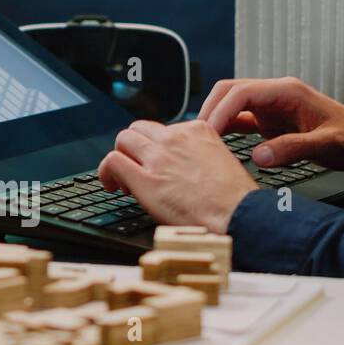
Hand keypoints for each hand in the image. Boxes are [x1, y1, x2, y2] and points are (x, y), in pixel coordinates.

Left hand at [98, 119, 258, 233]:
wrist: (237, 215)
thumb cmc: (235, 199)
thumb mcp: (222, 161)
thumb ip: (200, 155)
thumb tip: (182, 166)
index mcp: (198, 131)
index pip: (164, 129)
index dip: (155, 147)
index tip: (156, 163)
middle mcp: (176, 139)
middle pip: (139, 129)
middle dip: (134, 148)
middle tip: (136, 169)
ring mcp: (159, 158)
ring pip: (123, 140)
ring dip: (120, 157)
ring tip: (123, 180)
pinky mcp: (146, 180)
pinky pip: (113, 162)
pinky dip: (106, 172)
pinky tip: (112, 186)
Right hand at [200, 77, 343, 170]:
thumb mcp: (326, 144)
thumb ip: (293, 148)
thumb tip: (259, 157)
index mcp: (287, 91)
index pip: (241, 92)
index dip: (220, 111)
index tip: (208, 132)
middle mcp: (275, 95)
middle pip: (229, 92)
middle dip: (210, 111)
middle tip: (195, 137)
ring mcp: (270, 107)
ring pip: (230, 105)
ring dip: (214, 120)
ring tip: (199, 141)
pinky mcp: (269, 121)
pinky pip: (239, 120)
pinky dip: (225, 130)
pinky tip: (216, 145)